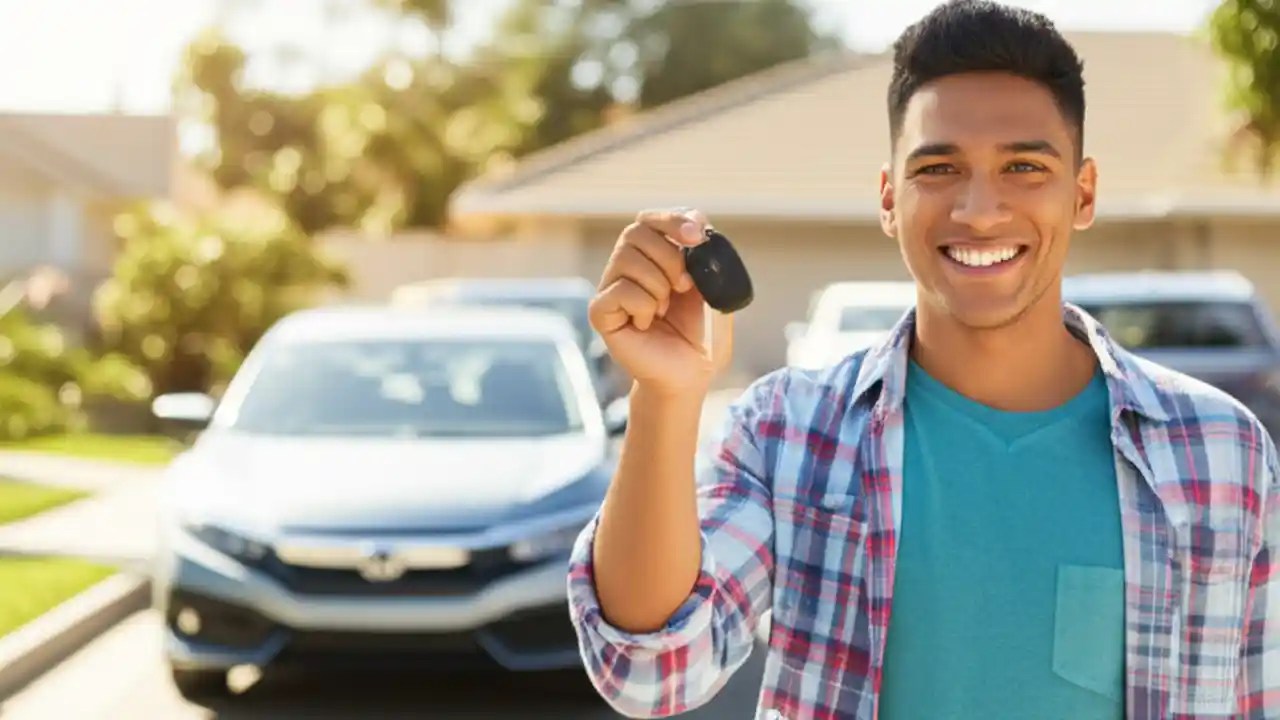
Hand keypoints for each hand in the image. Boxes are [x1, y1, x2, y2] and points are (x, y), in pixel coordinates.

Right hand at [588, 208, 732, 397]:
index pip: (651, 219)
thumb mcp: (714, 288)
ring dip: (659, 286)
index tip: (698, 236)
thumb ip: (705, 256)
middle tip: (684, 287)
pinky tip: (645, 324)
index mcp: (652, 255)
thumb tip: (695, 231)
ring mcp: (610, 287)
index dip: (673, 220)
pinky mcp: (600, 312)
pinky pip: (621, 290)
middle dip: (670, 258)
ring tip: (663, 310)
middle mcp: (626, 266)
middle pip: (636, 231)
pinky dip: (644, 306)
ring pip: (628, 259)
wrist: (690, 374)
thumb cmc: (701, 333)